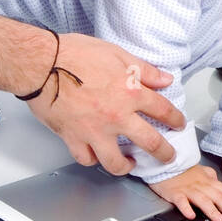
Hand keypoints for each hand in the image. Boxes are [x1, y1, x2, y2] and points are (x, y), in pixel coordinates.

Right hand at [25, 32, 185, 175]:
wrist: (41, 63)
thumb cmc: (74, 54)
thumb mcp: (116, 54)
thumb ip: (144, 70)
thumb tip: (165, 79)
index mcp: (130, 92)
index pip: (163, 110)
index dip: (175, 118)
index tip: (179, 123)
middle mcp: (116, 116)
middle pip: (150, 143)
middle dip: (164, 153)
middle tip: (169, 157)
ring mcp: (94, 131)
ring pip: (116, 162)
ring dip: (127, 166)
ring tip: (130, 164)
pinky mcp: (73, 138)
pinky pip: (86, 159)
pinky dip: (93, 160)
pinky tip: (97, 156)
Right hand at [149, 166, 221, 220]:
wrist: (163, 162)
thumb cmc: (180, 169)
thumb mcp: (199, 169)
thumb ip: (210, 176)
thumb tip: (219, 183)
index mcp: (206, 180)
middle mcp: (199, 185)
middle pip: (217, 196)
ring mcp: (187, 189)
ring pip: (203, 200)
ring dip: (213, 211)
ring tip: (221, 220)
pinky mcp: (174, 193)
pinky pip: (181, 201)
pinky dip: (187, 208)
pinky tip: (192, 216)